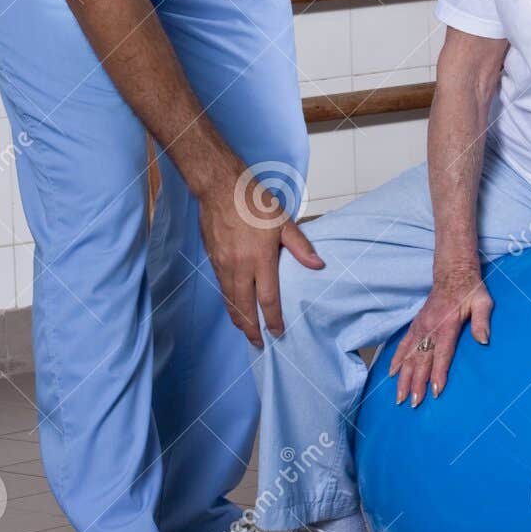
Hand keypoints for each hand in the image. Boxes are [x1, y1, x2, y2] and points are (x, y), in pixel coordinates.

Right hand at [198, 165, 323, 347]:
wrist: (219, 188)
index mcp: (260, 259)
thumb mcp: (283, 221)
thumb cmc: (253, 202)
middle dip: (252, 328)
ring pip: (230, 300)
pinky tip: (234, 306)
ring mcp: (223, 265)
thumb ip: (300, 246)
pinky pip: (222, 288)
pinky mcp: (213, 260)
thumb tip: (318, 265)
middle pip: (244, 307)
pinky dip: (228, 302)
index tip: (278, 333)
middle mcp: (240, 267)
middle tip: (259, 343)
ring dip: (238, 319)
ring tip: (246, 331)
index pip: (268, 298)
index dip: (273, 319)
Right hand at [389, 263, 492, 407]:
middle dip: (416, 383)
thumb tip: (483, 341)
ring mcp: (420, 327)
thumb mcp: (483, 302)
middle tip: (412, 403)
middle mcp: (430, 328)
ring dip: (403, 377)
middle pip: (421, 360)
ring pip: (409, 355)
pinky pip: (403, 345)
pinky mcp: (416, 325)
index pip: (441, 354)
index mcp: (447, 325)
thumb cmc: (471, 290)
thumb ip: (482, 321)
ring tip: (399, 396)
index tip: (435, 392)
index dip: (438, 374)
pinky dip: (396, 360)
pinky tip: (392, 374)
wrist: (452, 272)